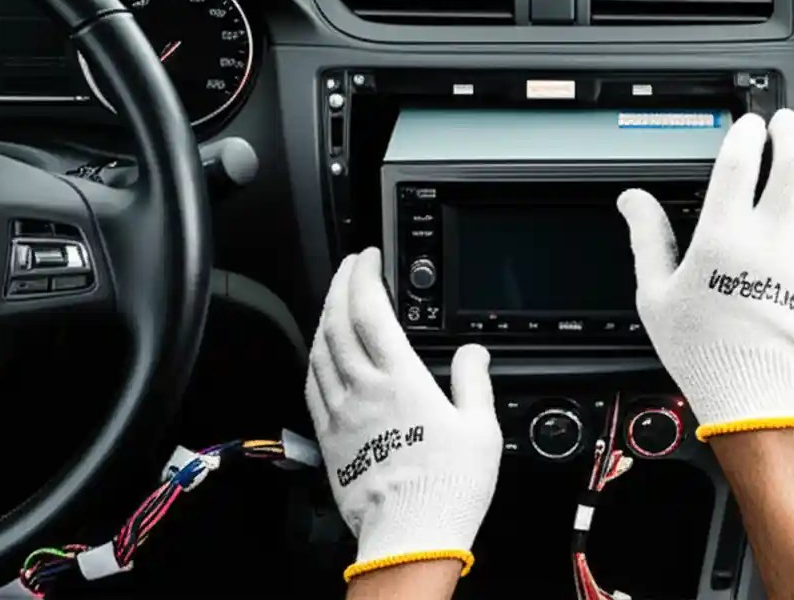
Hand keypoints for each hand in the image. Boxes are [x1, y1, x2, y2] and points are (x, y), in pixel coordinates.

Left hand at [305, 249, 501, 582]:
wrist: (409, 534)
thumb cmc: (447, 487)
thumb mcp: (480, 428)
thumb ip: (473, 381)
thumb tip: (473, 353)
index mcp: (401, 381)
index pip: (371, 312)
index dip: (365, 277)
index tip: (369, 259)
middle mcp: (364, 390)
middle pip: (338, 322)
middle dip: (341, 285)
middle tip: (349, 266)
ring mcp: (341, 413)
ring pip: (320, 350)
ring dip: (325, 316)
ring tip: (336, 300)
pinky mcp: (329, 437)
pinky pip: (313, 385)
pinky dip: (315, 357)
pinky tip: (322, 353)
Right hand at [617, 109, 793, 439]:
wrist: (760, 400)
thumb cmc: (707, 355)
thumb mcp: (657, 297)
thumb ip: (648, 239)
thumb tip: (634, 202)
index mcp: (724, 236)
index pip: (742, 159)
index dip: (745, 132)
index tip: (746, 126)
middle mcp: (772, 238)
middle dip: (791, 130)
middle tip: (783, 124)